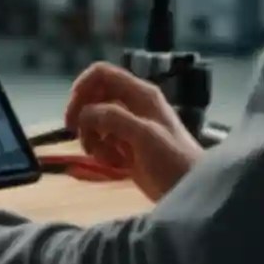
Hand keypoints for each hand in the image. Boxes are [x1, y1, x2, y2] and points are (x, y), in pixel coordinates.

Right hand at [63, 63, 202, 200]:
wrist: (189, 190)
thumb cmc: (172, 161)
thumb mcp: (144, 135)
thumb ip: (114, 118)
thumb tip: (86, 114)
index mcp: (140, 94)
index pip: (101, 74)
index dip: (82, 87)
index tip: (74, 114)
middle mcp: (133, 104)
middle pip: (93, 96)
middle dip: (83, 116)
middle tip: (77, 136)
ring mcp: (129, 125)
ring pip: (95, 120)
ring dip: (92, 137)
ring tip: (104, 156)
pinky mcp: (127, 146)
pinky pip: (102, 140)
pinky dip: (101, 151)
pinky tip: (115, 164)